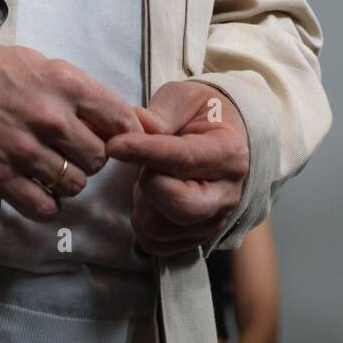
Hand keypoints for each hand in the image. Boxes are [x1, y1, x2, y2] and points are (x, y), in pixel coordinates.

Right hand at [0, 46, 143, 221]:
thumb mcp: (41, 65)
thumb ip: (83, 91)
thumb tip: (129, 119)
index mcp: (65, 84)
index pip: (120, 119)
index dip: (123, 133)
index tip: (113, 138)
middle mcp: (51, 118)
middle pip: (99, 158)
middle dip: (90, 157)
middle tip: (71, 150)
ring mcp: (26, 150)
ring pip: (75, 185)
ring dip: (67, 181)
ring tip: (50, 167)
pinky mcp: (3, 178)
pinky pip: (45, 207)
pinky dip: (45, 204)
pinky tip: (35, 188)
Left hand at [104, 81, 248, 256]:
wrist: (224, 136)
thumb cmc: (201, 114)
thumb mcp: (185, 98)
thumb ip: (161, 114)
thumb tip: (137, 124)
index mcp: (228, 152)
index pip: (184, 158)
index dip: (145, 152)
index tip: (114, 145)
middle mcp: (227, 193)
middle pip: (179, 207)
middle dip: (148, 184)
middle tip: (143, 164)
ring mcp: (213, 220)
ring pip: (160, 228)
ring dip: (142, 202)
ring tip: (149, 176)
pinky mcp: (195, 237)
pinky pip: (155, 243)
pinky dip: (143, 221)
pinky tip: (151, 197)